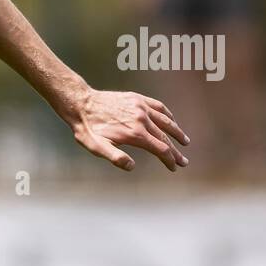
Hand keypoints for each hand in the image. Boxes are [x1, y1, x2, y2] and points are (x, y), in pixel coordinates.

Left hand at [69, 88, 189, 171]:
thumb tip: (132, 166)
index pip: (160, 149)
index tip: (174, 167)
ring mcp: (141, 107)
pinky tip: (172, 120)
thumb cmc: (87, 128)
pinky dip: (168, 115)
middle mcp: (142, 119)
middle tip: (183, 161)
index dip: (169, 160)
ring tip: (185, 141)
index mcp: (135, 133)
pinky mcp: (137, 98)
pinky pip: (158, 106)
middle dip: (175, 151)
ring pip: (166, 121)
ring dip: (177, 132)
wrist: (81, 104)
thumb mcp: (96, 147)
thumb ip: (115, 157)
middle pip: (165, 137)